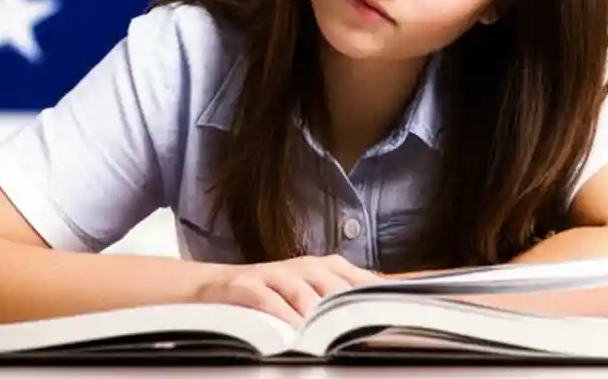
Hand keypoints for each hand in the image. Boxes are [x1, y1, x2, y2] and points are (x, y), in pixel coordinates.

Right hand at [191, 254, 382, 325]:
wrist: (215, 287)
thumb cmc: (272, 295)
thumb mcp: (309, 296)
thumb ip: (340, 304)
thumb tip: (380, 323)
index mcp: (327, 267)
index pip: (362, 281)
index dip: (378, 300)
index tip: (392, 318)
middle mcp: (306, 266)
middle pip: (337, 288)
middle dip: (348, 313)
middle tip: (360, 335)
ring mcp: (277, 273)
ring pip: (305, 294)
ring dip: (316, 319)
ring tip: (326, 340)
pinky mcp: (248, 284)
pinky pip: (269, 301)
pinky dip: (282, 318)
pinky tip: (291, 335)